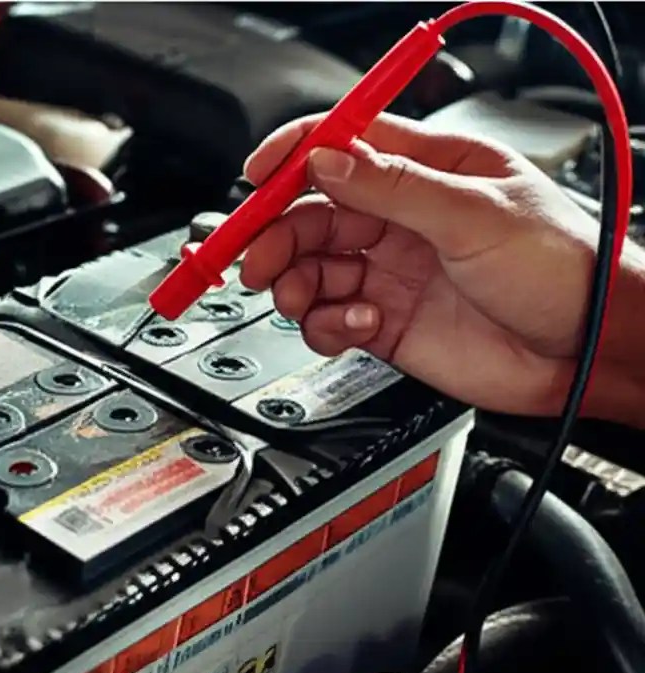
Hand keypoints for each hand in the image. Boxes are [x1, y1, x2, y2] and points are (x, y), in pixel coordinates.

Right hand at [238, 112, 644, 423]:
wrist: (588, 354)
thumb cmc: (564, 269)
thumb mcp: (475, 213)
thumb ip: (393, 187)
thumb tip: (327, 160)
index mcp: (427, 171)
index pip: (342, 145)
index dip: (293, 156)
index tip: (257, 177)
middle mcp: (400, 218)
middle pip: (309, 213)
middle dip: (277, 234)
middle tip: (260, 259)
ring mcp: (390, 270)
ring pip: (309, 268)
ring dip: (295, 283)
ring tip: (306, 296)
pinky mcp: (384, 321)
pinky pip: (328, 318)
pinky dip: (328, 324)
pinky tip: (360, 322)